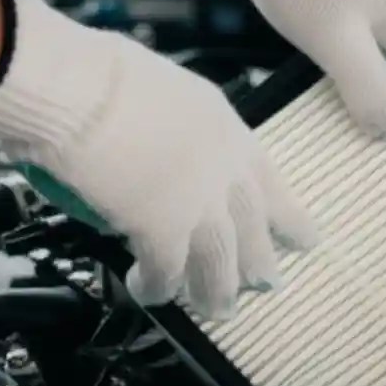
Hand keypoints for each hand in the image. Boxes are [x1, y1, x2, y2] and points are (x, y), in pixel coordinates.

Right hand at [0, 0, 317, 320]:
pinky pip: (166, 274)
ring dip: (218, 293)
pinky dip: (156, 288)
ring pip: (221, 264)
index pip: (268, 180)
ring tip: (219, 311)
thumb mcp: (159, 87)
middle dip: (262, 262)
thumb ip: (170, 123)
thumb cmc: (98, 73)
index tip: (305, 238)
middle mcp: (223, 169)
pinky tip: (146, 292)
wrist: (79, 91)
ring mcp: (198, 204)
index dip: (288, 214)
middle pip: (253, 227)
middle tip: (269, 285)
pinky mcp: (163, 231)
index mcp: (226, 129)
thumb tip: (152, 136)